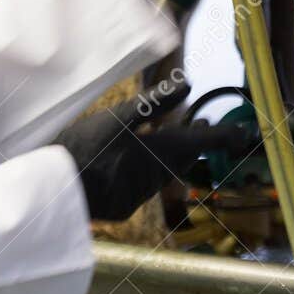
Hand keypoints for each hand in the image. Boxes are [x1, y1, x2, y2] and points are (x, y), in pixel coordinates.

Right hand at [52, 80, 256, 221]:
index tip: (242, 132)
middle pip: (184, 158)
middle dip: (196, 141)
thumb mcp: (116, 117)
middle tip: (204, 122)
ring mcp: (138, 197)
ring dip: (170, 157)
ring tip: (167, 139)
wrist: (51, 190)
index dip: (223, 136)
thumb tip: (186, 84)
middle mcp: (155, 178)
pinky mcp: (122, 209)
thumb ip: (153, 102)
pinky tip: (129, 165)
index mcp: (158, 152)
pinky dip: (143, 174)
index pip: (201, 142)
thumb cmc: (82, 146)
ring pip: (164, 174)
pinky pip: (141, 189)